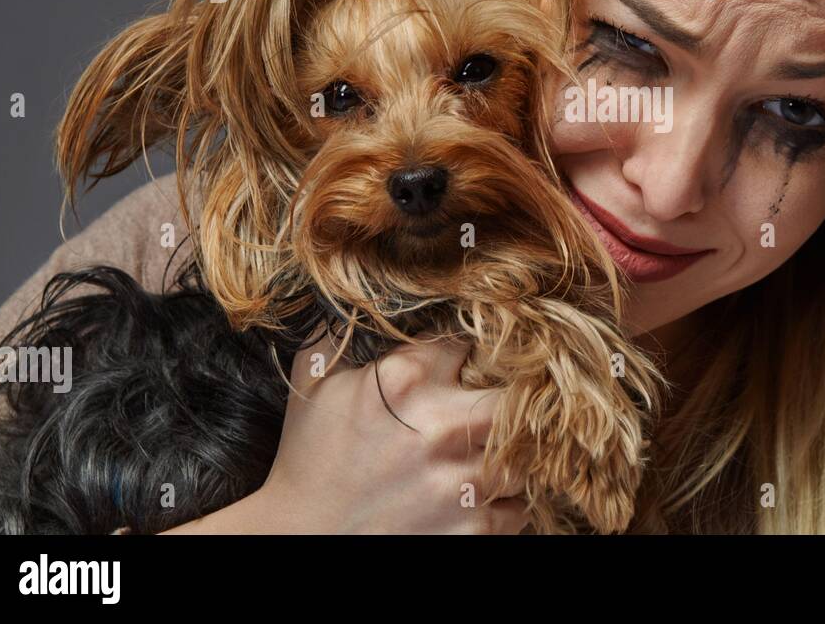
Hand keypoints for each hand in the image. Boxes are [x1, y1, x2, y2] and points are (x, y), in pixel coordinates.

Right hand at [161, 334, 529, 533]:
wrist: (298, 538)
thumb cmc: (309, 457)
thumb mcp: (313, 382)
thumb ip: (342, 331)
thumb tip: (359, 286)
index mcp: (403, 381)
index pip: (467, 343)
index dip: (468, 352)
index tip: (462, 365)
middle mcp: (440, 428)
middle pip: (519, 396)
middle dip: (513, 398)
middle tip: (494, 407)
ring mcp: (460, 484)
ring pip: (526, 455)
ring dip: (509, 454)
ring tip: (483, 454)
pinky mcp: (472, 530)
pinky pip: (519, 508)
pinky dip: (505, 502)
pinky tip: (476, 495)